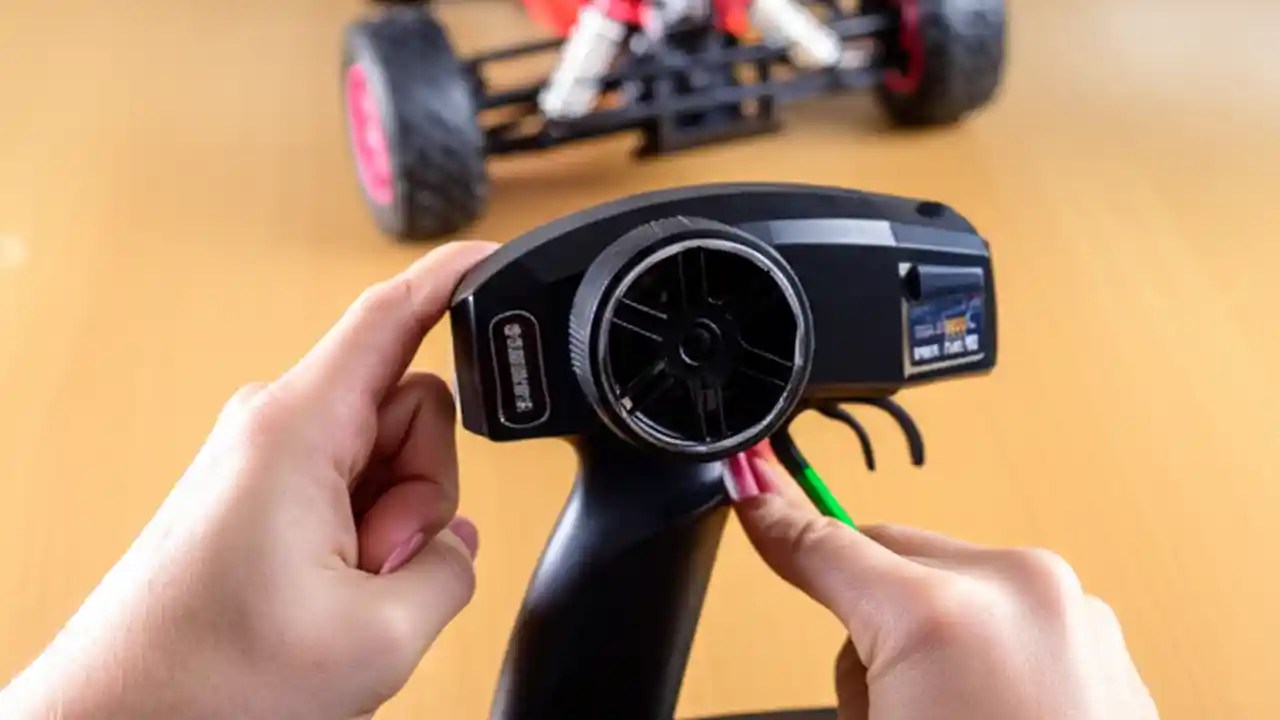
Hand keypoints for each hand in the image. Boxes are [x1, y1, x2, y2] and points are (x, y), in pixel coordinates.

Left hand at [0, 242, 497, 719]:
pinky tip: (339, 589)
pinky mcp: (266, 494)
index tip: (499, 261)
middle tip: (380, 562)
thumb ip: (451, 571)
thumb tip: (456, 546)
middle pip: (413, 406)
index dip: (454, 278)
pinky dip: (368, 538)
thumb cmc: (204, 680)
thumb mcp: (379, 637)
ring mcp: (269, 460)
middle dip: (426, 488)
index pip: (392, 316)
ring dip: (396, 525)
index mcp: (298, 428)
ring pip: (389, 455)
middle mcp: (278, 427)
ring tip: (348, 588)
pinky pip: (355, 487)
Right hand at [728, 446, 1158, 719]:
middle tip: (885, 710)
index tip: (752, 491)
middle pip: (886, 561)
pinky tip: (988, 715)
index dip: (776, 521)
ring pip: (945, 585)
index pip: (827, 543)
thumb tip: (821, 640)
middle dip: (867, 621)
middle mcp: (1016, 590)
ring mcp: (1069, 611)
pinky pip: (1003, 611)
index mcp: (945, 612)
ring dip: (925, 641)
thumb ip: (836, 654)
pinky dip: (980, 651)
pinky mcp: (1101, 638)